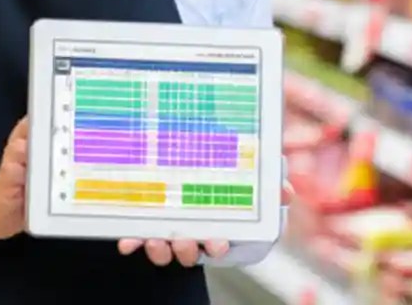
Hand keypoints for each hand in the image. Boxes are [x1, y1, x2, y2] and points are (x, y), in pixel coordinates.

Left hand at [116, 180, 294, 265]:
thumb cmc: (217, 175)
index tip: (217, 244)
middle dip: (186, 250)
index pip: (218, 244)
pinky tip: (127, 243)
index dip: (217, 247)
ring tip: (156, 239)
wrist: (179, 162)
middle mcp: (190, 234)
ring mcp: (165, 232)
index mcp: (215, 227)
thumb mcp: (244, 176)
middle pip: (188, 250)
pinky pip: (136, 239)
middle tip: (186, 240)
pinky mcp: (143, 226)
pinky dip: (132, 242)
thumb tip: (285, 192)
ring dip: (159, 250)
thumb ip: (268, 185)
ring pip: (163, 250)